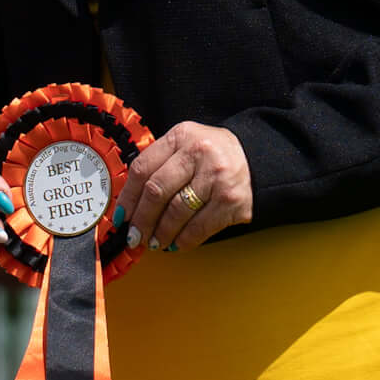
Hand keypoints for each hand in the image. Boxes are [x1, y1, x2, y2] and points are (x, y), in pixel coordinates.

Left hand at [119, 122, 251, 252]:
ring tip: (154, 242)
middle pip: (156, 191)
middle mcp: (199, 152)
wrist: (258, 159)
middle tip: (135, 236)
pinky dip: (184, 240)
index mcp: (180, 136)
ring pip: (176, 212)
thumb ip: (159, 166)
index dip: (127, 197)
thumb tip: (129, 206)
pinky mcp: (232, 200)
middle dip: (141, 220)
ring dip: (161, 233)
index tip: (120, 216)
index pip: (142, 168)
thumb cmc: (212, 157)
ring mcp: (217, 176)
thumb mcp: (184, 147)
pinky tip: (176, 244)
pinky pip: (199, 227)